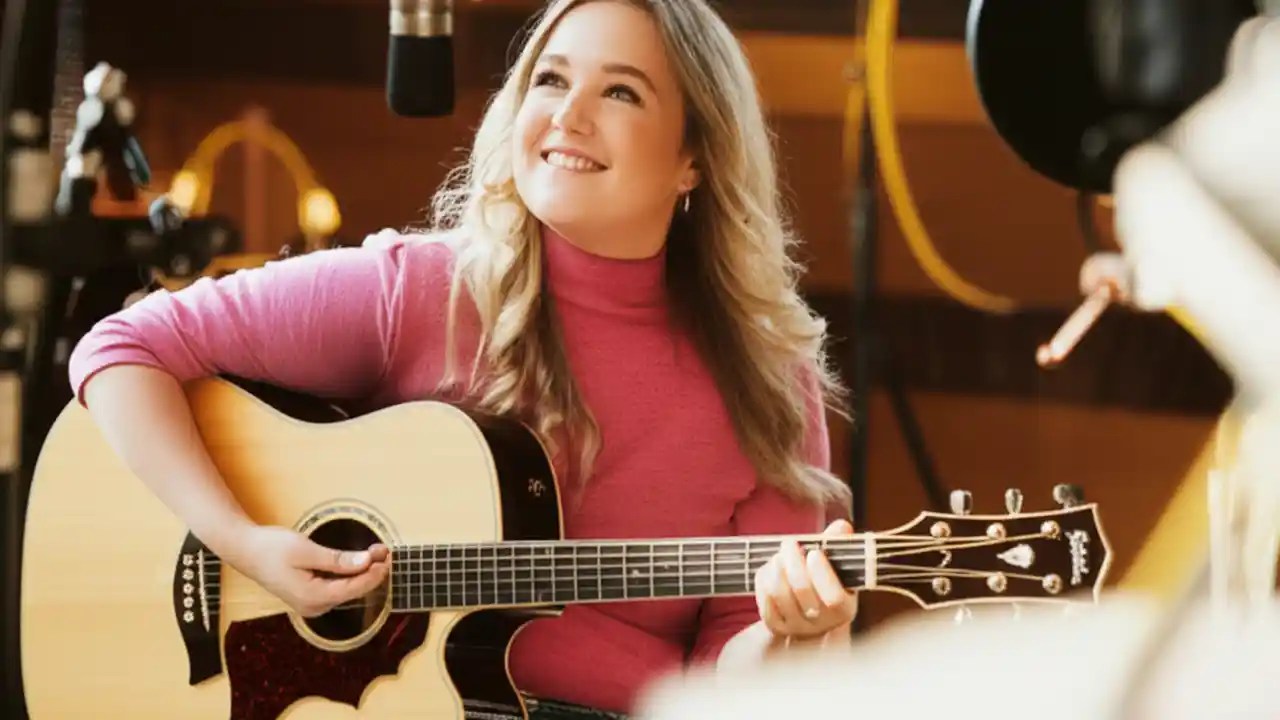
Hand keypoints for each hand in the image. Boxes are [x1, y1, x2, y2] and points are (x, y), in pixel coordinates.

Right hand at [231, 525, 390, 616]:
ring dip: (361, 572)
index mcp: (312, 597)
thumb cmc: (271, 548)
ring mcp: (310, 604)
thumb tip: (366, 562)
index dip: (373, 574)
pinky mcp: (309, 597)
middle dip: (370, 570)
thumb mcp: (306, 550)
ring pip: (345, 589)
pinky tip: (357, 561)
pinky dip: (348, 574)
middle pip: (351, 590)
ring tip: (376, 552)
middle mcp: (312, 606)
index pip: (353, 589)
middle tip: (384, 550)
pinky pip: (336, 588)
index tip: (386, 558)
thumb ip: (337, 560)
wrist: (245, 551)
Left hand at [754, 519, 857, 641]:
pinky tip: (771, 569)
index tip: (814, 552)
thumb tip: (841, 526)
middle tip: (790, 543)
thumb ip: (838, 545)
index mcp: (844, 610)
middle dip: (793, 559)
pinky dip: (764, 578)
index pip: (833, 598)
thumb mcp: (838, 566)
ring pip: (778, 592)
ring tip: (780, 555)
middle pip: (802, 589)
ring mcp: (796, 627)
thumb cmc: (826, 583)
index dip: (821, 573)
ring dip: (776, 566)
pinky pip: (764, 598)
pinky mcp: (775, 626)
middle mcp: (821, 624)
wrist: (809, 612)